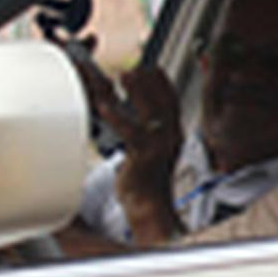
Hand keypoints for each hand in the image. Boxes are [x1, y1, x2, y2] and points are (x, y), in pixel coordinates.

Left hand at [105, 63, 184, 243]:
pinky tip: (105, 107)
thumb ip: (134, 127)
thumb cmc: (144, 179)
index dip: (161, 81)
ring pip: (152, 111)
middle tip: (133, 69)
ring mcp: (159, 146)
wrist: (150, 207)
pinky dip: (118, 117)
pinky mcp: (144, 157)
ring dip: (138, 91)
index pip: (172, 100)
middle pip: (164, 100)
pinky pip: (132, 132)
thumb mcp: (143, 148)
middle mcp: (170, 137)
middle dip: (149, 80)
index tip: (149, 68)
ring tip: (124, 77)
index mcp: (172, 133)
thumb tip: (113, 105)